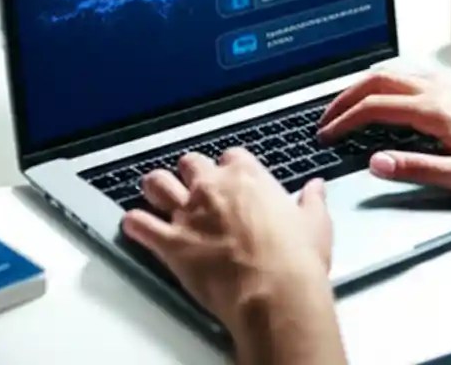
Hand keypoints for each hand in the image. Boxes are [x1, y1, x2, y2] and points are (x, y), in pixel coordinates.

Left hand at [121, 149, 345, 364]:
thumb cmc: (296, 260)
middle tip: (193, 187)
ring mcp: (188, 214)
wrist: (274, 293)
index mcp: (248, 177)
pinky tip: (134, 225)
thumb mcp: (315, 223)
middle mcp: (213, 188)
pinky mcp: (170, 243)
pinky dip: (135, 224)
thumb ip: (312, 201)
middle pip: (189, 163)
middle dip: (189, 173)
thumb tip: (316, 188)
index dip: (229, 168)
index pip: (231, 157)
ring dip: (156, 189)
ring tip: (156, 195)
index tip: (231, 179)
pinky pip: (139, 225)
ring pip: (157, 184)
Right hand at [317, 71, 450, 196]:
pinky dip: (389, 87)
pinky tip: (392, 103)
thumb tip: (376, 163)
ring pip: (396, 76)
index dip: (344, 120)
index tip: (326, 134)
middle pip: (379, 80)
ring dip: (367, 87)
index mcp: (435, 110)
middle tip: (327, 116)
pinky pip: (413, 80)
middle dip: (346, 96)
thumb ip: (415, 168)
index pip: (374, 107)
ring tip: (350, 107)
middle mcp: (441, 92)